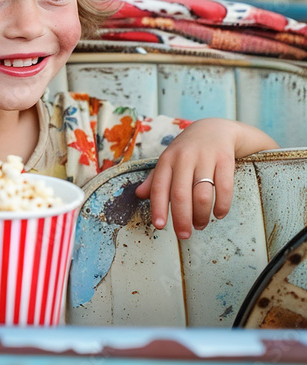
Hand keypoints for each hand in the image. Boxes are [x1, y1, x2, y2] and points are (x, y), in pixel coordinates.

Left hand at [134, 118, 276, 237]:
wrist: (214, 129)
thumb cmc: (187, 151)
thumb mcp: (168, 161)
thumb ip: (155, 179)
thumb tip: (139, 195)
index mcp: (166, 160)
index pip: (159, 187)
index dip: (158, 208)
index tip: (160, 226)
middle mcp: (184, 158)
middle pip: (180, 194)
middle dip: (181, 219)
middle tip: (184, 235)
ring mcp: (205, 158)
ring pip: (202, 194)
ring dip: (201, 215)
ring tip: (200, 225)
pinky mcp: (225, 159)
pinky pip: (224, 187)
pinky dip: (222, 205)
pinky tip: (218, 214)